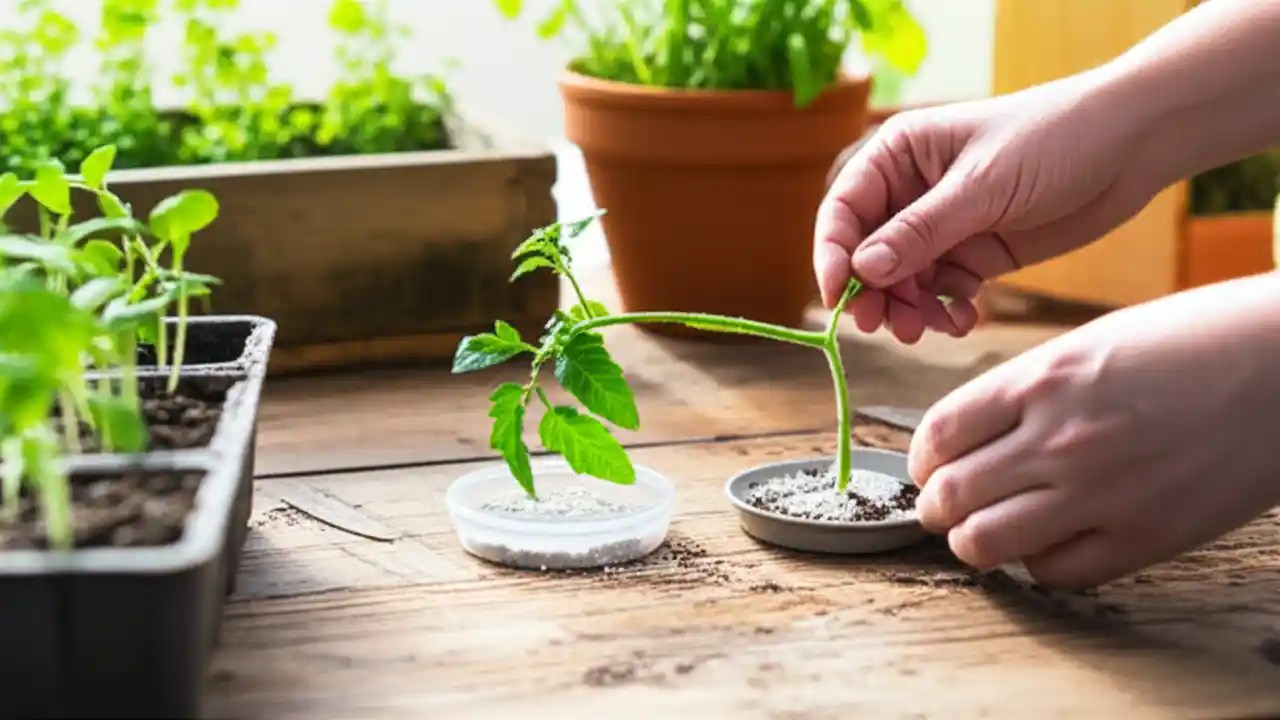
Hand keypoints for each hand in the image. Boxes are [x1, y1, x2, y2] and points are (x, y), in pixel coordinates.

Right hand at [814, 72, 1159, 342]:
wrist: (1131, 145)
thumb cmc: (1053, 139)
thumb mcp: (981, 188)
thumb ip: (919, 232)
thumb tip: (862, 271)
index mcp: (898, 155)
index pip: (843, 210)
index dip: (833, 255)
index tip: (839, 297)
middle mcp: (911, 192)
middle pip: (867, 254)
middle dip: (875, 293)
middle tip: (887, 327)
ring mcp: (943, 226)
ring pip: (903, 280)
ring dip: (910, 309)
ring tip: (931, 329)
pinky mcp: (975, 253)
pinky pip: (941, 292)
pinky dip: (945, 311)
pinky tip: (965, 319)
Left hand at [908, 274, 1279, 588]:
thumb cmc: (1196, 341)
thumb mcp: (1091, 342)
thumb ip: (1023, 391)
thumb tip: (968, 438)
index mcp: (1041, 378)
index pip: (937, 435)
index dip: (921, 459)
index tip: (929, 466)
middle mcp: (1059, 438)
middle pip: (948, 496)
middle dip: (936, 505)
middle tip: (947, 504)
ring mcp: (1100, 493)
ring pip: (984, 544)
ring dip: (974, 540)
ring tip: (988, 528)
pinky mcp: (1144, 538)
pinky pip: (1054, 573)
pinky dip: (1039, 562)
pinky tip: (1052, 540)